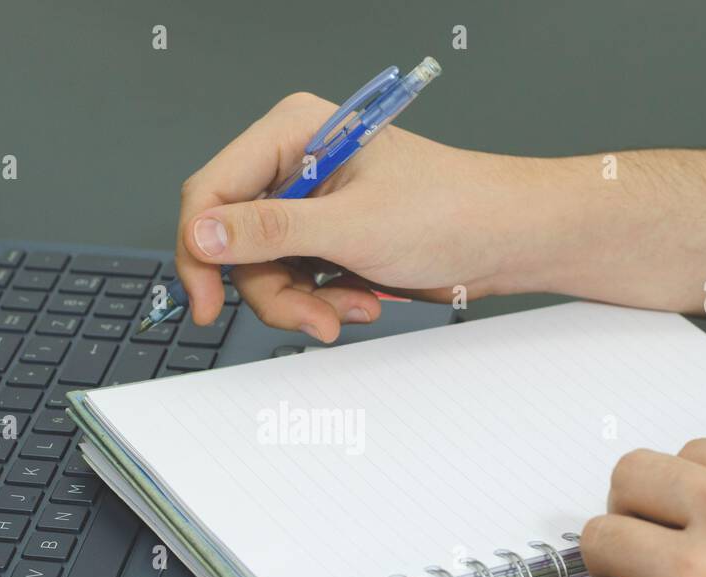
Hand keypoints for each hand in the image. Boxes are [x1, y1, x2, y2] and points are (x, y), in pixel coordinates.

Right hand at [175, 92, 532, 341]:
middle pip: (235, 242)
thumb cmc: (452, 209)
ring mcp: (309, 206)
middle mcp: (294, 164)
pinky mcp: (326, 240)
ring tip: (350, 307)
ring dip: (303, 302)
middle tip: (308, 316)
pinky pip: (294, 282)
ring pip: (263, 271)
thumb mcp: (351, 226)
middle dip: (272, 288)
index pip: (212, 190)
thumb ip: (270, 232)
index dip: (200, 249)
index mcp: (294, 131)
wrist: (505, 240)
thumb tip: (204, 233)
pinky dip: (322, 302)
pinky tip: (359, 299)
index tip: (206, 300)